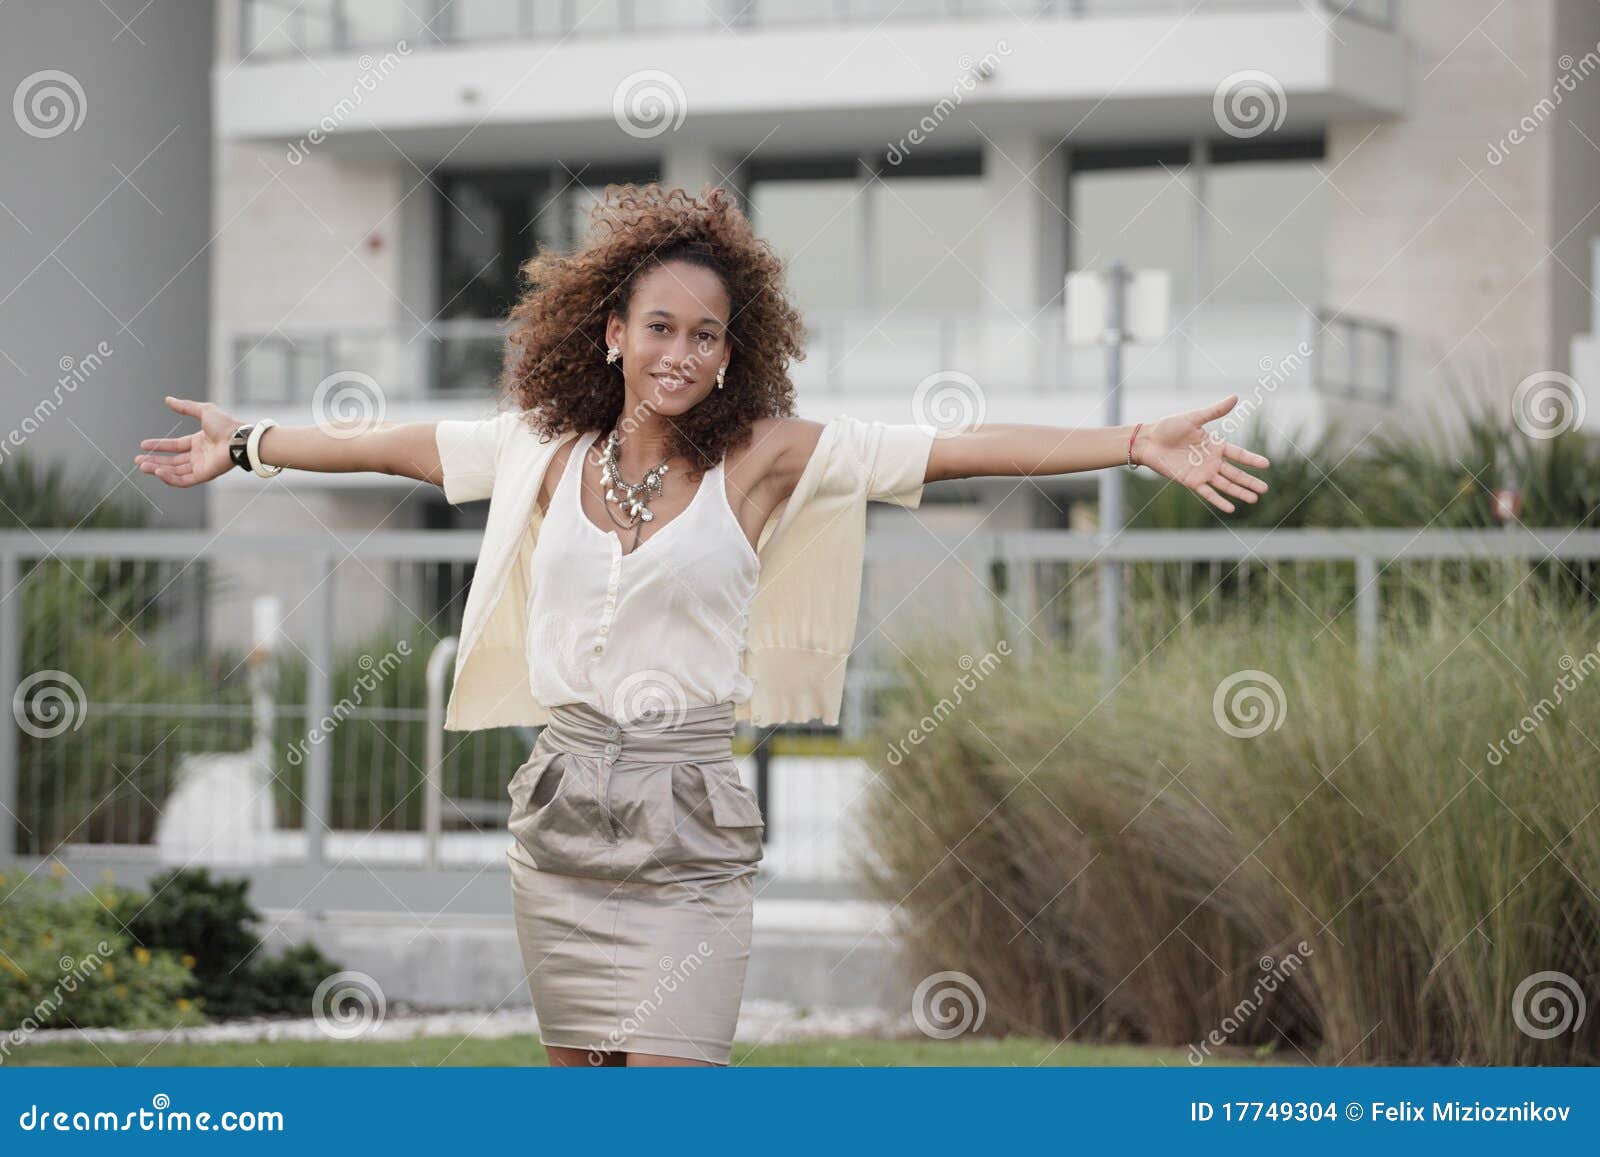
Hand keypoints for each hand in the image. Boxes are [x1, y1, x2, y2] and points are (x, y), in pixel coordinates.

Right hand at [134, 396, 242, 487]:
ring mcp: (201, 466)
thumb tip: (168, 399)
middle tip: (138, 461)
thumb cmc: (226, 424)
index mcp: (199, 442)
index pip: (175, 446)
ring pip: (175, 471)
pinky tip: (158, 472)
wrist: (238, 439)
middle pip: (173, 461)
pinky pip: (184, 480)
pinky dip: (170, 478)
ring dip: (158, 469)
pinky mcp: (204, 475)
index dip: (159, 446)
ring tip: (143, 466)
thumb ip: (185, 406)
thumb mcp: (203, 410)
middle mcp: (199, 455)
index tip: (142, 445)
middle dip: (155, 460)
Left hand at [1132, 394, 1270, 513]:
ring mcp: (1202, 472)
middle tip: (1265, 489)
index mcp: (1214, 445)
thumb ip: (1215, 411)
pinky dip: (1219, 501)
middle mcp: (1211, 460)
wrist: (1148, 441)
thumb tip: (1235, 397)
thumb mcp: (1194, 418)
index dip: (1251, 459)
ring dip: (1239, 492)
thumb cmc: (1168, 427)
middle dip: (1250, 481)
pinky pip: (1208, 493)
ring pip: (1225, 485)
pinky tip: (1231, 508)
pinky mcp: (1191, 481)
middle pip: (1235, 473)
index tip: (1266, 464)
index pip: (1238, 454)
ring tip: (1254, 500)